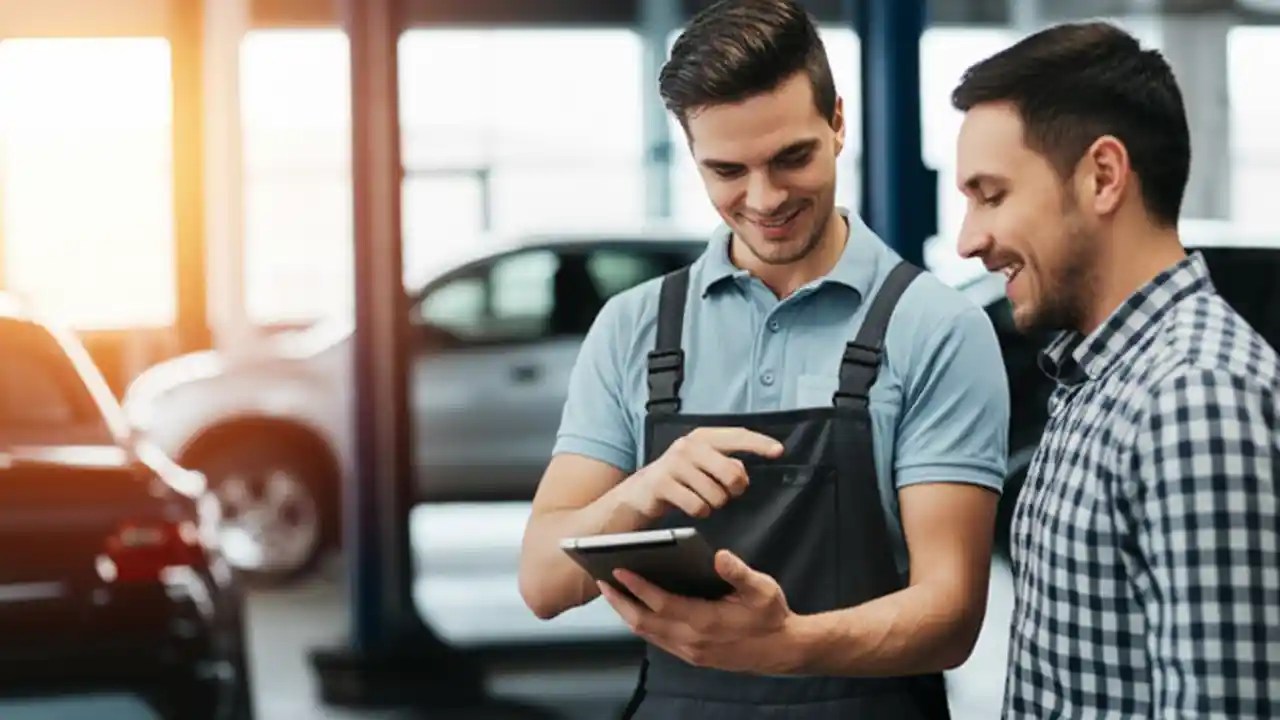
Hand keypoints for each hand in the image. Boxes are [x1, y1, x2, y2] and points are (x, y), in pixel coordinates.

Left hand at [599, 550, 798, 674]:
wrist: (782, 651)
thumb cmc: (771, 617)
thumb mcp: (763, 590)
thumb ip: (739, 573)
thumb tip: (719, 556)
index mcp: (706, 621)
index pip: (661, 603)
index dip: (637, 586)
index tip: (618, 569)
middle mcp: (692, 640)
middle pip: (644, 621)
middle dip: (620, 601)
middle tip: (601, 579)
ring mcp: (689, 651)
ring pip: (647, 633)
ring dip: (626, 613)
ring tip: (612, 590)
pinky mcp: (691, 656)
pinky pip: (657, 639)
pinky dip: (641, 623)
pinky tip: (635, 607)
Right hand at [617, 427, 783, 520]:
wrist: (641, 493)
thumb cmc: (680, 479)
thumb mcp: (703, 464)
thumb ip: (726, 463)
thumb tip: (742, 472)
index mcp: (703, 437)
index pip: (737, 436)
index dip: (759, 444)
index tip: (779, 451)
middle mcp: (689, 446)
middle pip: (732, 472)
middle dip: (735, 489)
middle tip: (727, 493)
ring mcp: (674, 464)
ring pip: (716, 494)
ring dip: (714, 504)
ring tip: (701, 499)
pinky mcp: (663, 484)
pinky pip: (698, 506)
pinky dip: (699, 512)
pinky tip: (690, 507)